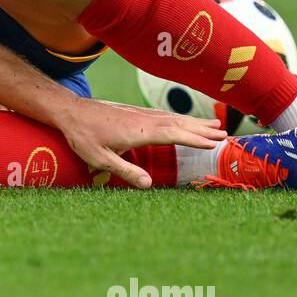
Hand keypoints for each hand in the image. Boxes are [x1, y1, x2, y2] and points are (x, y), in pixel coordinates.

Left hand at [57, 98, 225, 189]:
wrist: (71, 111)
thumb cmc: (83, 136)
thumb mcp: (100, 159)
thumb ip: (125, 171)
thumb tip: (148, 185)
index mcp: (138, 130)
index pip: (172, 134)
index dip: (193, 138)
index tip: (213, 143)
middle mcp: (143, 119)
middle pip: (179, 123)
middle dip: (202, 129)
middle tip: (225, 134)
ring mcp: (140, 114)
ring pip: (173, 118)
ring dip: (195, 122)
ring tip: (215, 126)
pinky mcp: (136, 112)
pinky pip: (164, 116)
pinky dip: (180, 119)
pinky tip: (186, 122)